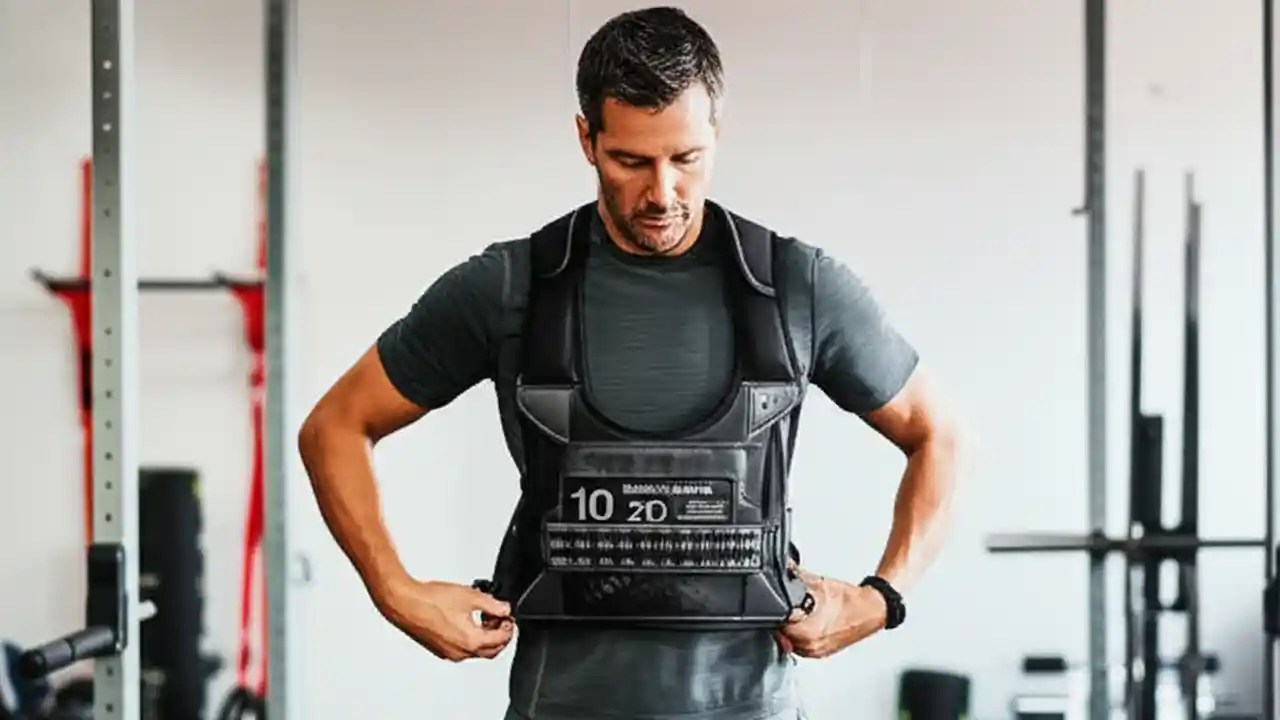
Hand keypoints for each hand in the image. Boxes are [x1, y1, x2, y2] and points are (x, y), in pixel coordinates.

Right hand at [373, 577, 514, 661]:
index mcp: (471, 641)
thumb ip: (492, 604)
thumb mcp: (470, 596)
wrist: (405, 603)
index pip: (500, 640)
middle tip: (500, 620)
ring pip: (475, 651)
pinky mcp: (439, 649)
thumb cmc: (431, 600)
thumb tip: (504, 609)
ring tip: (484, 617)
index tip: (508, 618)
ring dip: (484, 638)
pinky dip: (470, 639)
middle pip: (490, 651)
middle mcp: (460, 652)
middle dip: (499, 636)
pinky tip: (467, 621)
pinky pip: (462, 650)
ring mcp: (448, 653)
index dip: (509, 627)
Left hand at [774, 565, 886, 658]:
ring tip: (799, 613)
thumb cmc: (850, 600)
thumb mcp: (818, 584)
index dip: (774, 609)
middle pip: (781, 633)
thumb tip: (785, 569)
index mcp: (807, 631)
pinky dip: (801, 635)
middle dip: (783, 618)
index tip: (775, 600)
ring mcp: (815, 652)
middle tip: (788, 605)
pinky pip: (801, 646)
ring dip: (790, 628)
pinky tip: (807, 623)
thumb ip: (797, 577)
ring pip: (790, 641)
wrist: (871, 611)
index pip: (777, 623)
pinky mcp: (820, 654)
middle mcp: (809, 645)